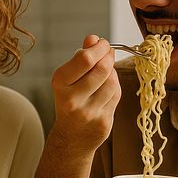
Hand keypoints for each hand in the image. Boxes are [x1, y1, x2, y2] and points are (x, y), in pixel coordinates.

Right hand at [47, 35, 120, 154]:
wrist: (70, 138)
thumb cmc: (70, 102)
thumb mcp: (68, 78)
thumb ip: (81, 57)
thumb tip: (93, 38)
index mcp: (60, 84)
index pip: (85, 59)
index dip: (99, 47)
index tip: (102, 43)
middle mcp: (72, 99)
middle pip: (102, 69)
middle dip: (108, 56)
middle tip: (108, 52)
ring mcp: (88, 112)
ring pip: (112, 82)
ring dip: (112, 73)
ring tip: (105, 73)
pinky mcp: (103, 121)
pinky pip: (116, 95)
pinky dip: (114, 88)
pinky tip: (107, 88)